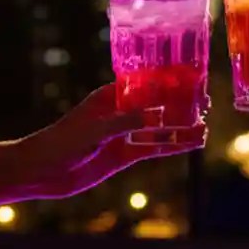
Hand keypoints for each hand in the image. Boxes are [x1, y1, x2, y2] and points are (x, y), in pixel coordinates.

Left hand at [19, 84, 205, 198]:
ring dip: (181, 127)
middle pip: (156, 105)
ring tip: (205, 124)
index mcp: (110, 95)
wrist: (43, 170)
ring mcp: (124, 134)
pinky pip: (154, 148)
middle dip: (180, 104)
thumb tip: (158, 115)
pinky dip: (173, 145)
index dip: (168, 80)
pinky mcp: (125, 155)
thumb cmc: (62, 141)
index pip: (145, 83)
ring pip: (159, 128)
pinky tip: (191, 143)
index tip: (191, 78)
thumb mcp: (94, 130)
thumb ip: (126, 122)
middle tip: (206, 103)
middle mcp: (121, 112)